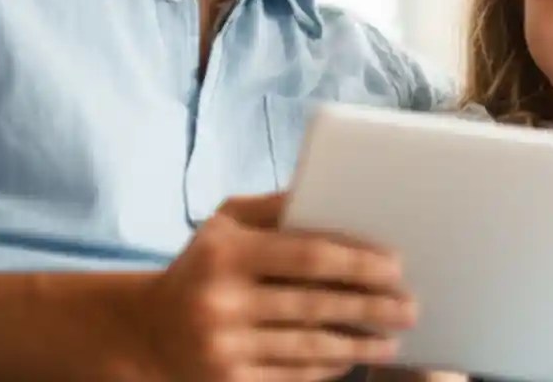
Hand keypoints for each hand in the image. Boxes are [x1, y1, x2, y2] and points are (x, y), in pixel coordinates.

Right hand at [134, 193, 416, 381]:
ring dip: (360, 343)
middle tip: (410, 305)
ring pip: (311, 345)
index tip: (397, 266)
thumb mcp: (224, 226)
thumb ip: (275, 207)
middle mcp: (221, 302)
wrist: (143, 335)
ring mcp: (223, 348)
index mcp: (225, 254)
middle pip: (318, 303)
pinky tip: (354, 357)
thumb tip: (332, 189)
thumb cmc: (200, 268)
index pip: (309, 255)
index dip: (359, 261)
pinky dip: (329, 365)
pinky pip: (293, 374)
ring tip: (394, 338)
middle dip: (372, 305)